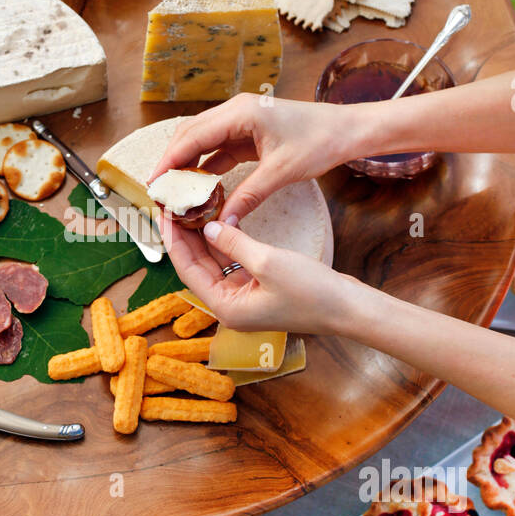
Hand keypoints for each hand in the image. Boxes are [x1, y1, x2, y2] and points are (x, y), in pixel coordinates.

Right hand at [148, 94, 358, 222]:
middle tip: (160, 192)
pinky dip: (207, 168)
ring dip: (188, 166)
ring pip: (202, 143)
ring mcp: (240, 121)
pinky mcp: (248, 133)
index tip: (154, 184)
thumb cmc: (319, 142)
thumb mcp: (281, 172)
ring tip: (175, 193)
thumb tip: (224, 224)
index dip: (169, 160)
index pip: (192, 136)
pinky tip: (200, 190)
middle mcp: (235, 111)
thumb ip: (248, 196)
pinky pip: (219, 150)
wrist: (347, 130)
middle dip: (173, 163)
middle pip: (190, 136)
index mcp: (240, 113)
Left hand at [160, 214, 352, 334]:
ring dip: (204, 239)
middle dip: (185, 238)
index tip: (165, 213)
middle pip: (198, 268)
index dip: (175, 241)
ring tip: (190, 209)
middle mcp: (231, 306)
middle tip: (173, 207)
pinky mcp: (260, 289)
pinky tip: (218, 222)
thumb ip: (234, 243)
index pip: (188, 270)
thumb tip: (207, 227)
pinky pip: (234, 264)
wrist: (349, 308)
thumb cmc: (312, 292)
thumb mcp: (268, 262)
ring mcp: (245, 298)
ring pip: (215, 264)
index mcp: (226, 308)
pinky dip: (226, 244)